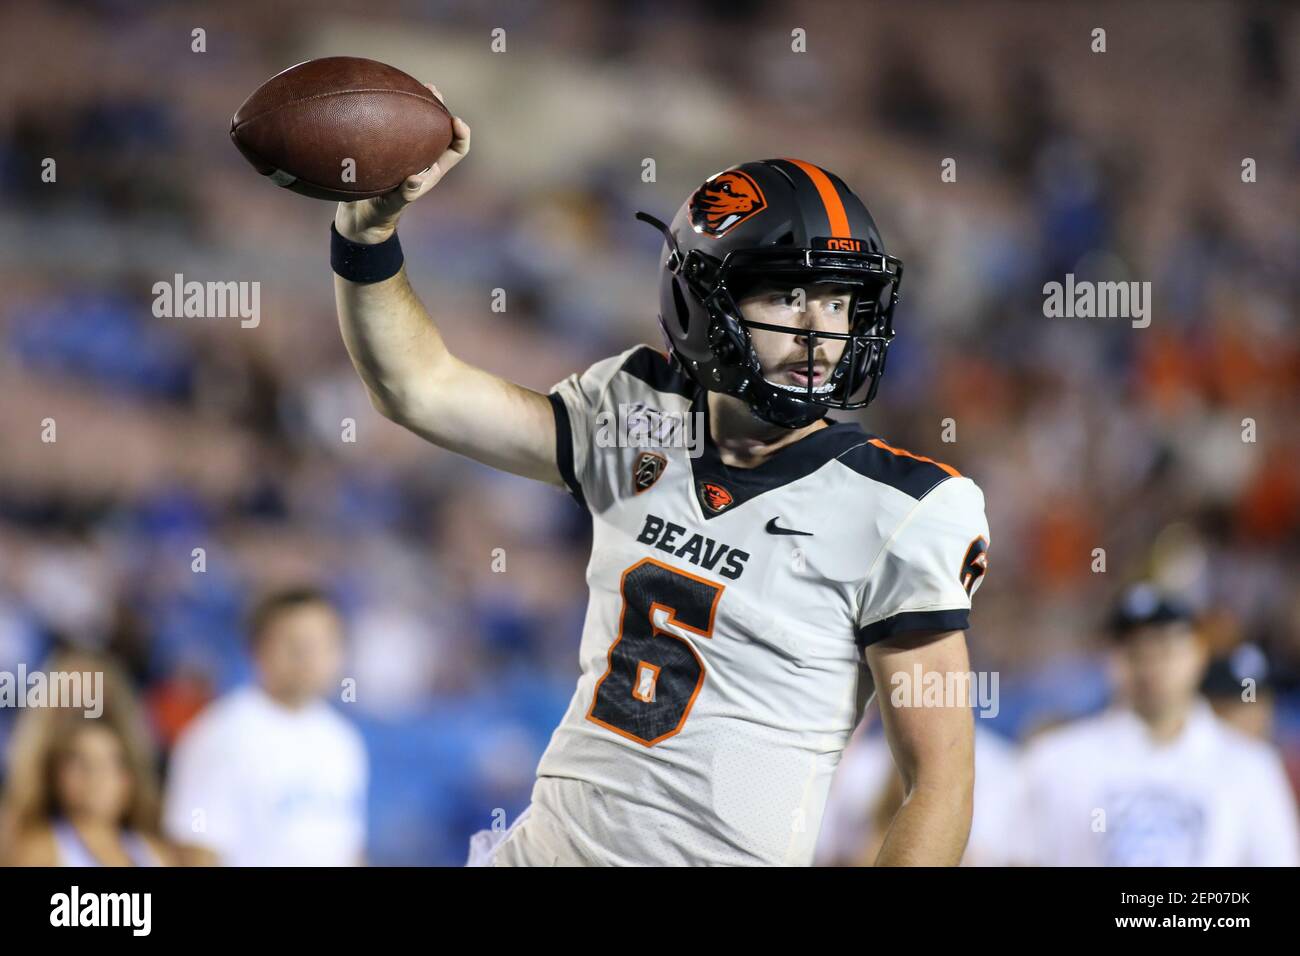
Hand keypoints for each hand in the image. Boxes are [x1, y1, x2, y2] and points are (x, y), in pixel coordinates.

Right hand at [334, 83, 470, 243]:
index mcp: (432, 170)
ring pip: (418, 122)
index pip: (457, 149)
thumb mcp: (392, 204)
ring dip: (420, 103)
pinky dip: (393, 110)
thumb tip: (415, 179)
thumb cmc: (380, 212)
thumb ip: (404, 194)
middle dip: (440, 108)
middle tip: (433, 90)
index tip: (455, 120)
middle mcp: (422, 157)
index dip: (462, 134)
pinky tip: (381, 94)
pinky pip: (394, 124)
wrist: (359, 216)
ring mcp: (405, 151)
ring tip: (417, 85)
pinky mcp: (387, 146)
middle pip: (439, 128)